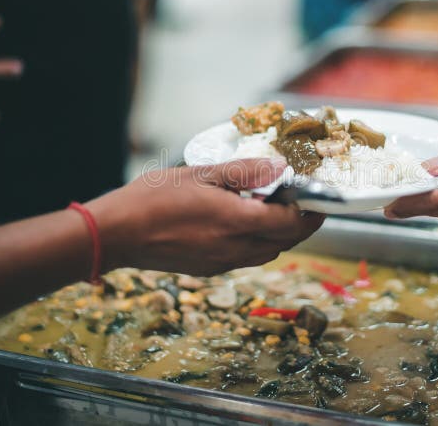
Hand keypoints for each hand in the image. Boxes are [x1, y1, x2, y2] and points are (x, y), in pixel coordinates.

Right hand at [88, 158, 324, 274]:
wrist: (117, 233)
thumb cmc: (155, 198)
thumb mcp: (203, 174)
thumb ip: (245, 172)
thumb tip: (281, 168)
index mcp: (237, 223)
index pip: (291, 225)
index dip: (311, 214)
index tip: (320, 201)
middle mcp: (235, 249)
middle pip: (284, 243)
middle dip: (299, 226)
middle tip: (301, 203)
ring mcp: (222, 263)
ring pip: (266, 254)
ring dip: (278, 236)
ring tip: (273, 211)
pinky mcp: (209, 269)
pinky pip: (245, 258)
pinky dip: (256, 243)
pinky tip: (242, 223)